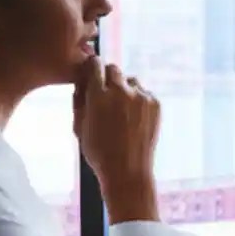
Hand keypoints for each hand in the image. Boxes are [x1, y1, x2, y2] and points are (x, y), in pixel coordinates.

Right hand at [73, 56, 159, 192]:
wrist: (127, 170)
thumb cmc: (98, 151)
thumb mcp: (79, 126)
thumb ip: (79, 100)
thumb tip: (82, 80)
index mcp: (98, 96)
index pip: (94, 65)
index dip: (91, 69)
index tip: (91, 74)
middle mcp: (121, 92)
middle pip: (113, 69)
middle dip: (107, 78)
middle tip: (106, 94)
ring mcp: (141, 97)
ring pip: (131, 81)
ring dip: (125, 89)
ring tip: (121, 110)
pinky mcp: (155, 104)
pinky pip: (144, 93)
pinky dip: (139, 100)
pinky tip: (134, 118)